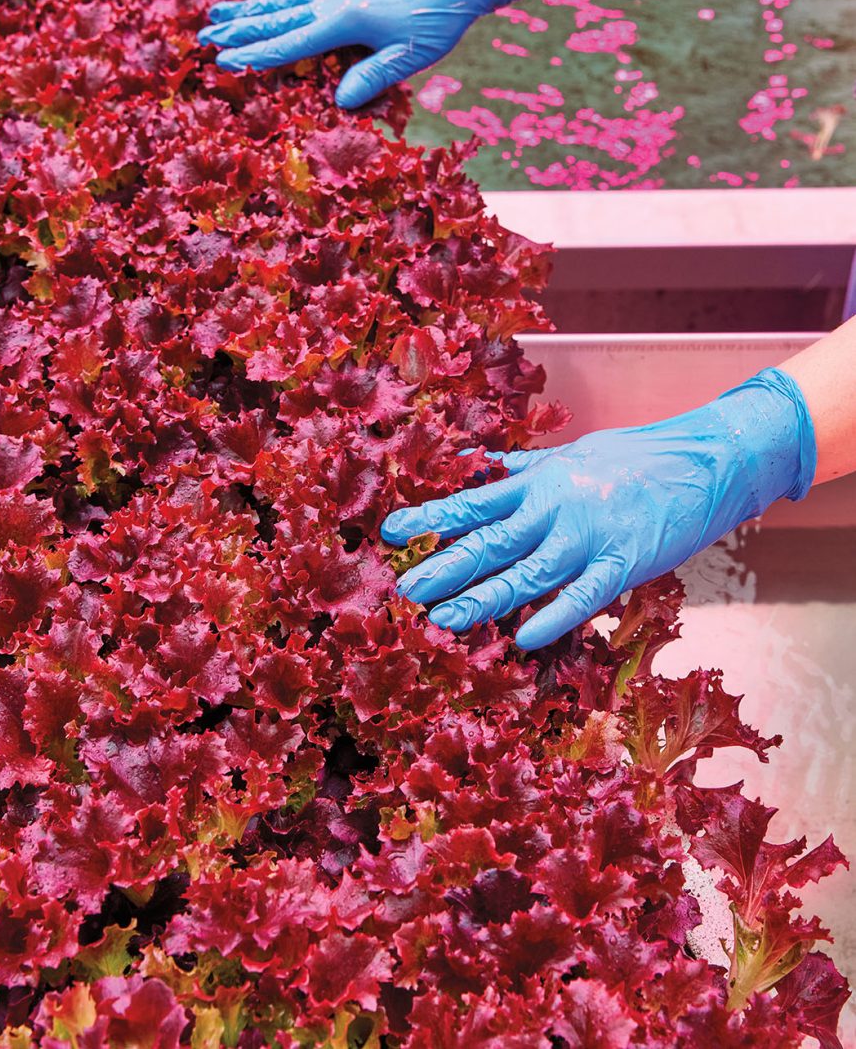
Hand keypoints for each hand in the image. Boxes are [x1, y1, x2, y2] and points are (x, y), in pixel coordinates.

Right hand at [199, 0, 519, 109]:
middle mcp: (333, 0)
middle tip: (201, 36)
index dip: (256, 56)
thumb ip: (372, 77)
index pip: (290, 44)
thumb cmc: (435, 20)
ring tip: (215, 11)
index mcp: (344, 21)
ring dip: (248, 8)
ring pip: (283, 0)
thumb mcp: (408, 57)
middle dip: (237, 29)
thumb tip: (338, 102)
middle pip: (275, 18)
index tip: (223, 61)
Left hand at [381, 368, 815, 649]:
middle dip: (445, 566)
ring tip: (444, 619)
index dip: (432, 518)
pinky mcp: (625, 562)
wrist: (703, 461)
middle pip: (490, 541)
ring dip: (484, 598)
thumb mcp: (572, 455)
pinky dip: (553, 616)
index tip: (391, 532)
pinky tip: (523, 638)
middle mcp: (555, 508)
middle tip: (405, 589)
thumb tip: (485, 467)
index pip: (474, 501)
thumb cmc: (634, 458)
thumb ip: (527, 470)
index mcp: (540, 482)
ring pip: (526, 572)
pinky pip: (583, 595)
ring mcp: (589, 536)